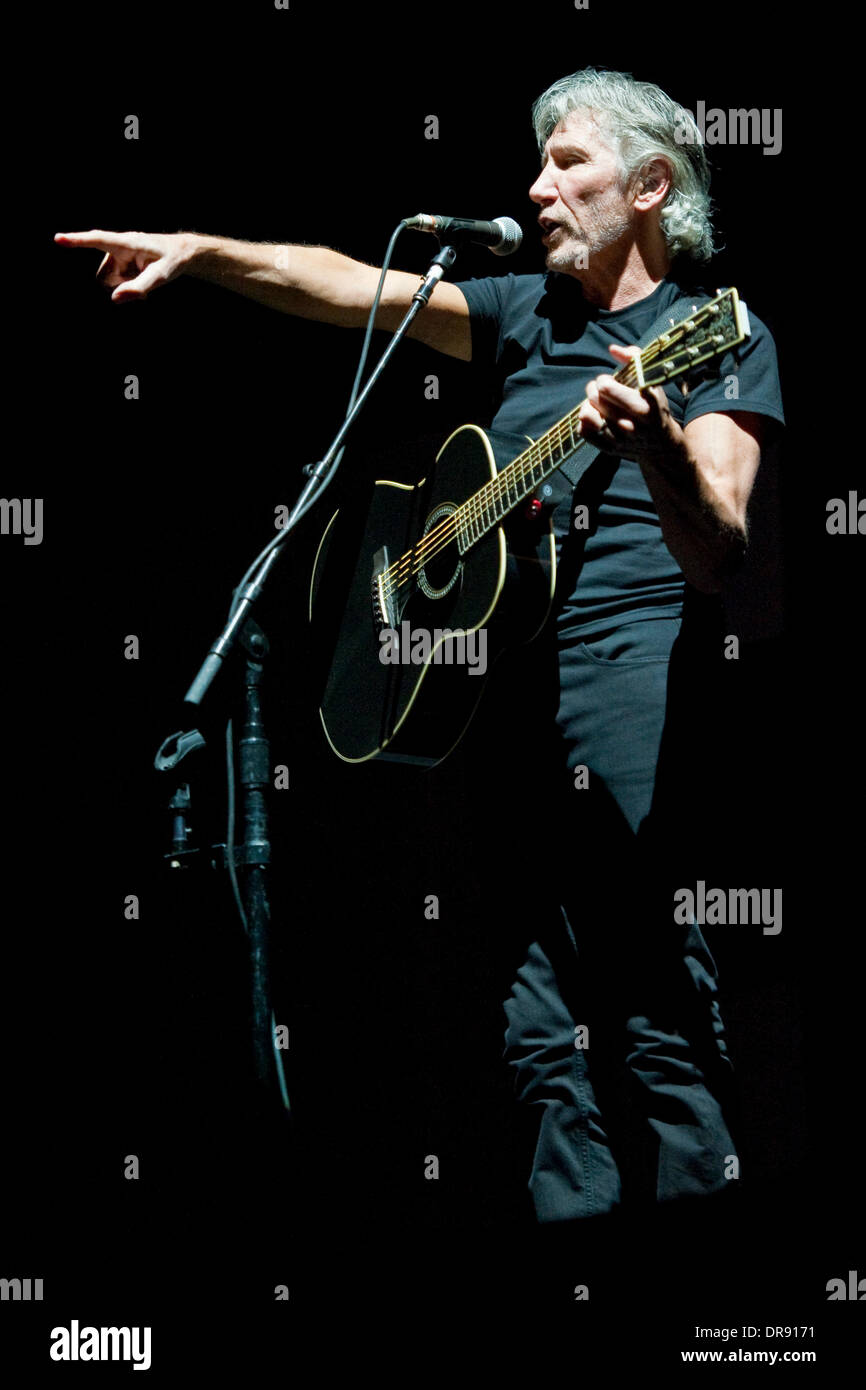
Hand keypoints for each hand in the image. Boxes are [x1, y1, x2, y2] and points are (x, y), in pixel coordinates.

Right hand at [53, 229, 195, 301]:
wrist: (180, 253)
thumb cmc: (172, 261)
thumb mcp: (161, 276)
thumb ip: (138, 287)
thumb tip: (114, 299)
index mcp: (127, 243)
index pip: (98, 240)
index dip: (77, 240)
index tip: (58, 239)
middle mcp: (117, 247)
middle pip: (103, 278)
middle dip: (119, 288)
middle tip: (143, 287)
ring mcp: (116, 256)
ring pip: (108, 282)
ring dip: (123, 287)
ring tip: (143, 279)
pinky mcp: (118, 263)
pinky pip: (113, 283)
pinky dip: (124, 287)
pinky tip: (138, 281)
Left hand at [578, 344, 684, 467]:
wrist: (661, 444)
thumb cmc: (654, 406)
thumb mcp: (652, 381)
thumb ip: (634, 359)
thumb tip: (612, 349)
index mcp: (643, 405)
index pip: (606, 387)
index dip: (604, 380)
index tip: (611, 381)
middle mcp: (631, 424)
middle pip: (595, 397)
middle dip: (595, 388)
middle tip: (603, 390)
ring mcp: (619, 439)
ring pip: (586, 414)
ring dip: (588, 405)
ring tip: (598, 404)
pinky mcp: (609, 449)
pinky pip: (583, 431)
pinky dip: (586, 421)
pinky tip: (596, 417)